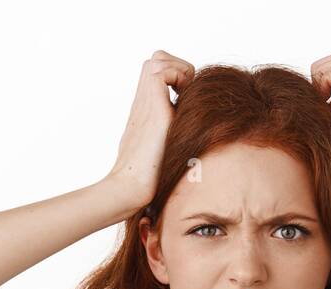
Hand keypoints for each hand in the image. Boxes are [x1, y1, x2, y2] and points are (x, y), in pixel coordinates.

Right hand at [105, 50, 194, 211]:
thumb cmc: (150, 180)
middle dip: (178, 69)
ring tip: (185, 96)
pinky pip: (163, 70)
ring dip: (179, 71)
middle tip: (187, 94)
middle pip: (156, 60)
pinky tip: (183, 102)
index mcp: (146, 111)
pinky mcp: (151, 105)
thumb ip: (177, 141)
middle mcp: (143, 102)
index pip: (159, 75)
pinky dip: (179, 78)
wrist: (130, 187)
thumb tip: (200, 143)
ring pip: (158, 59)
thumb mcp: (168, 155)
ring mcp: (144, 102)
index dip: (176, 78)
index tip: (186, 101)